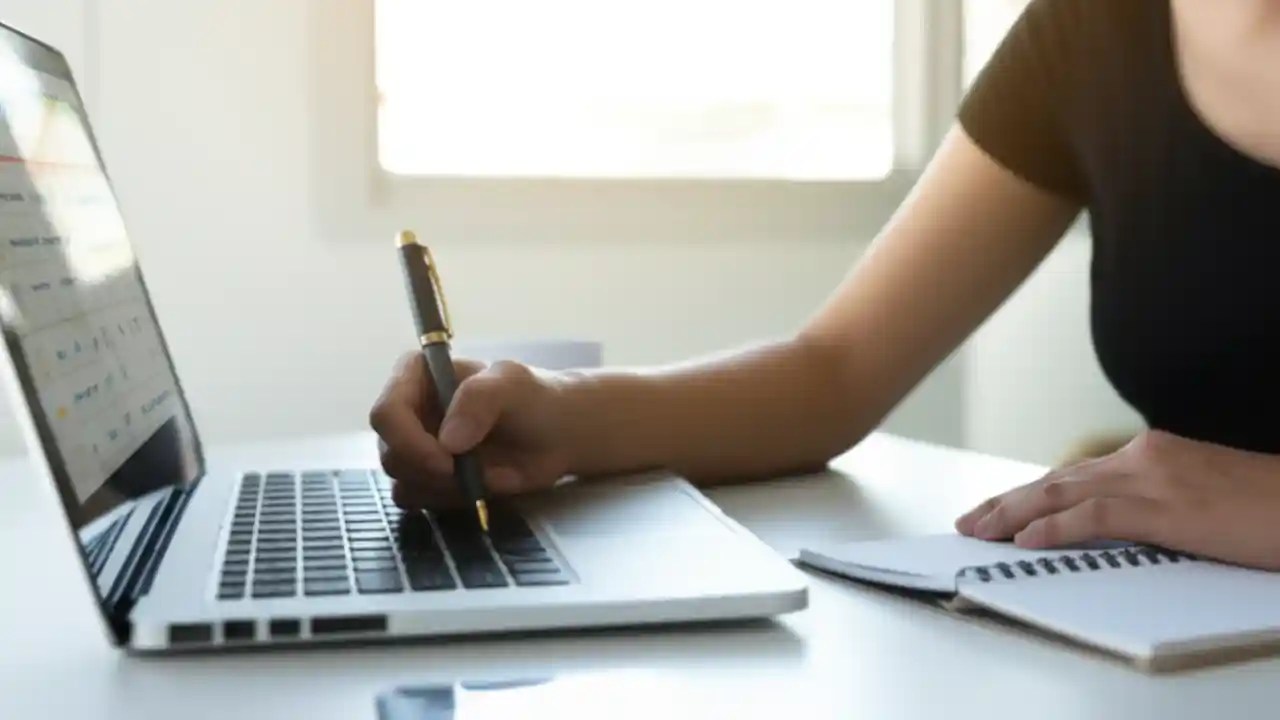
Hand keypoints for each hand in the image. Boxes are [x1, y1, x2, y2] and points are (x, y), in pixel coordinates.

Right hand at [369, 352, 574, 509]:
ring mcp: (415, 446)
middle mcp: (407, 411)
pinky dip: (451, 500)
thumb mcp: (513, 386)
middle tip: (477, 474)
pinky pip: (419, 500)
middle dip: (434, 472)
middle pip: (391, 454)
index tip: (446, 460)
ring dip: (448, 488)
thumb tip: (448, 442)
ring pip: (403, 482)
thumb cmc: (534, 399)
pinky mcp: (426, 477)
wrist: (557, 436)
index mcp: (416, 376)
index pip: (386, 413)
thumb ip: (480, 400)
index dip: (408, 442)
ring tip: (490, 474)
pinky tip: (483, 486)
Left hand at [954, 430, 1279, 569]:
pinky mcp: (1166, 508)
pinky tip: (1025, 540)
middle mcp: (1144, 458)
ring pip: (1063, 493)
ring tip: (978, 531)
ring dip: (1013, 514)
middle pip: (1058, 479)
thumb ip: (1157, 502)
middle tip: (969, 520)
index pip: (1076, 473)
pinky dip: (1054, 527)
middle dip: (1008, 501)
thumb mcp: (1201, 497)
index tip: (998, 509)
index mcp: (1153, 454)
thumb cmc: (1267, 508)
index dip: (1031, 492)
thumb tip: (1122, 526)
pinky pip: (1095, 517)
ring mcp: (1153, 479)